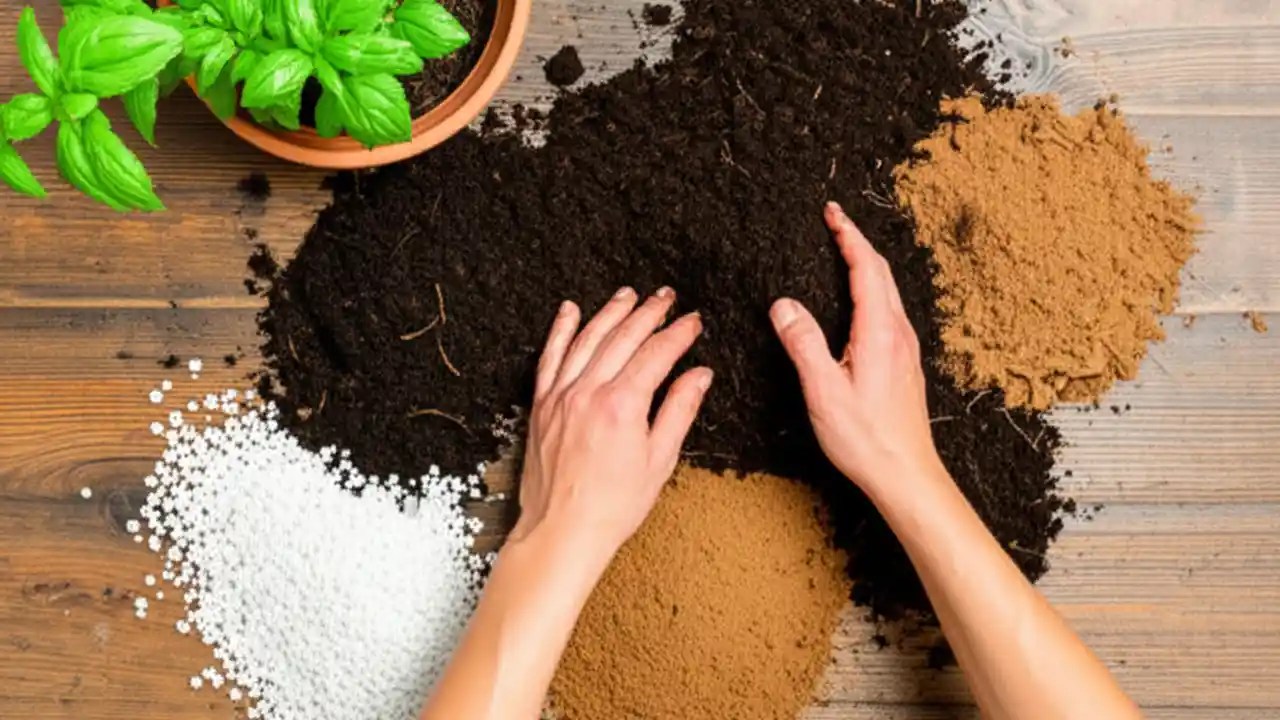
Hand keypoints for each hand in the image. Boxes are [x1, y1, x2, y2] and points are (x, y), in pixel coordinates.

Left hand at [511, 287, 712, 555]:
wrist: (562, 531)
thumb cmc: (613, 506)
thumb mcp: (659, 460)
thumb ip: (679, 410)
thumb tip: (699, 375)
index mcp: (623, 406)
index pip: (656, 354)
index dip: (679, 334)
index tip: (694, 322)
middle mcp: (588, 393)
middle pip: (623, 337)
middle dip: (649, 313)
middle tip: (668, 297)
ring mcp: (561, 396)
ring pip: (588, 339)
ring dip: (610, 312)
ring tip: (629, 295)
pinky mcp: (541, 405)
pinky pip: (550, 357)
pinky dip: (561, 330)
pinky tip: (570, 310)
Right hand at [770, 202, 940, 498]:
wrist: (906, 474)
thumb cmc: (866, 439)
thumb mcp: (824, 392)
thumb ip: (803, 344)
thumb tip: (784, 304)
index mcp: (879, 332)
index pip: (866, 268)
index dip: (848, 236)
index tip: (831, 212)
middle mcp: (898, 334)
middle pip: (881, 273)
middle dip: (857, 242)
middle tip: (834, 222)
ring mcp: (905, 349)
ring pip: (888, 292)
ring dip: (867, 265)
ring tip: (845, 251)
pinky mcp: (903, 364)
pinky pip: (888, 312)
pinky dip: (872, 290)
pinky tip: (860, 302)